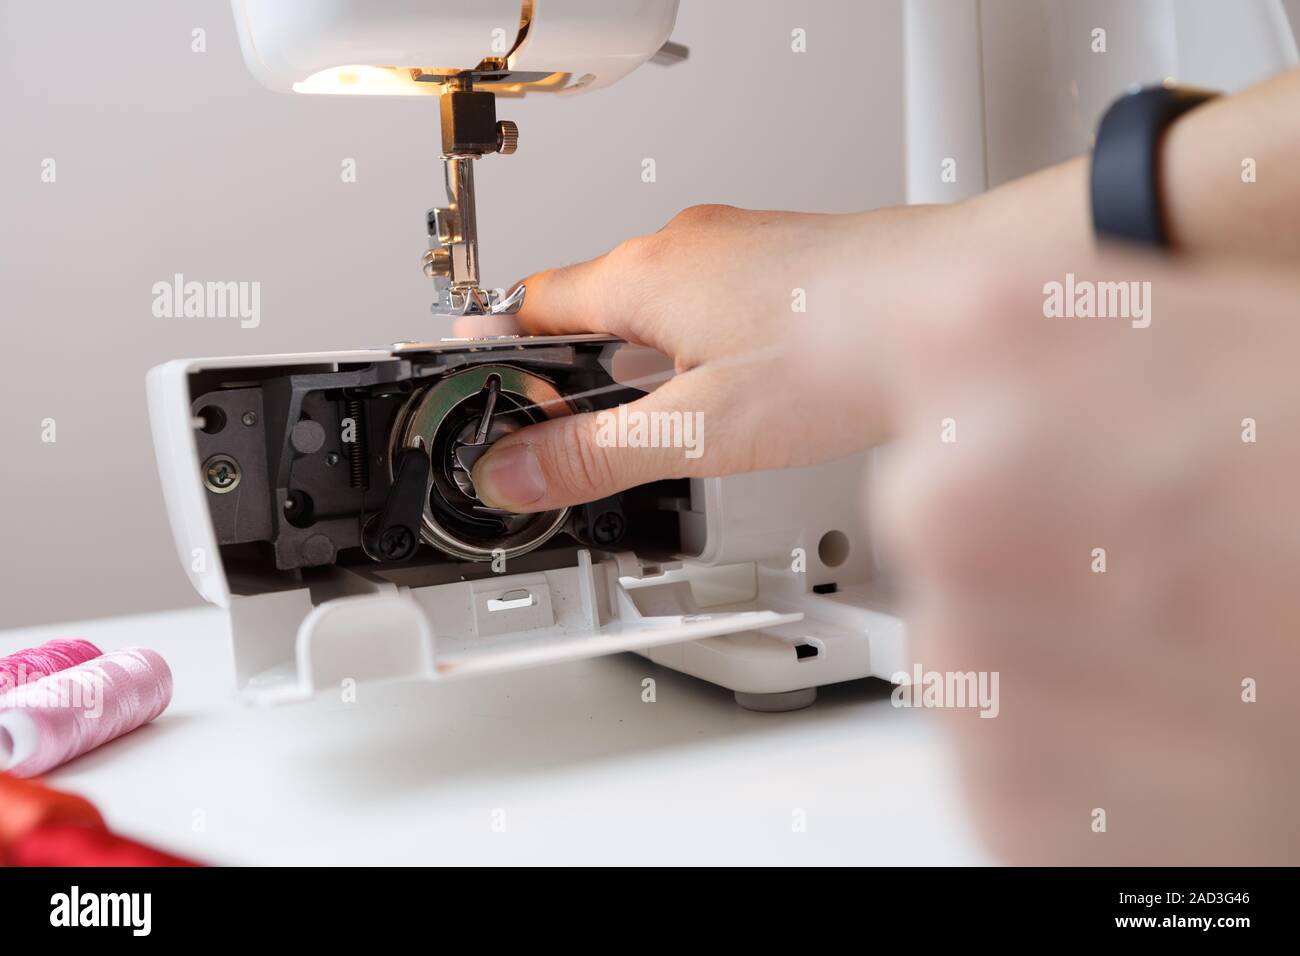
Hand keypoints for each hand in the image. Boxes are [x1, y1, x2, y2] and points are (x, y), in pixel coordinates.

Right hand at [464, 202, 953, 511]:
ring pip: (651, 307)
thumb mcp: (698, 427)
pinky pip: (706, 304)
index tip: (481, 403)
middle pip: (586, 306)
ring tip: (652, 431)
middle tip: (565, 441)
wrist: (963, 308)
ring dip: (633, 365)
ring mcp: (739, 248)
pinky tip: (728, 395)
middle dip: (569, 374)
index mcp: (642, 274)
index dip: (496, 361)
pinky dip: (691, 350)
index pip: (527, 308)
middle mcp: (685, 245)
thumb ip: (595, 456)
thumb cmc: (849, 347)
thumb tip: (515, 473)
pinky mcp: (784, 264)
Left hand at [871, 254, 1299, 863]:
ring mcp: (971, 651)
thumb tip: (957, 349)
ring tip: (1205, 640)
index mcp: (999, 335)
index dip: (885, 357)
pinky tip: (1193, 719)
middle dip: (1021, 517)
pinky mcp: (1003, 797)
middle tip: (1164, 540)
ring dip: (1059, 635)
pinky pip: (1003, 741)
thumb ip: (1068, 334)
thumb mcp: (1239, 334)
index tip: (920, 385)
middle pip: (926, 500)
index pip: (845, 329)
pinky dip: (1081, 738)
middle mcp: (954, 490)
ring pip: (968, 628)